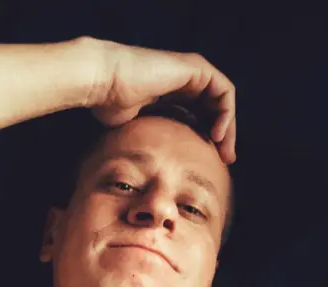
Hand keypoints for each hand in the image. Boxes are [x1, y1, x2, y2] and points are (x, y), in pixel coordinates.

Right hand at [87, 39, 235, 164]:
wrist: (104, 82)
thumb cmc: (109, 106)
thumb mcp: (135, 131)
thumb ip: (149, 142)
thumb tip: (150, 171)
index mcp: (169, 95)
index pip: (199, 116)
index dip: (206, 139)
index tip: (209, 163)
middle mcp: (182, 81)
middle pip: (214, 109)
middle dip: (223, 136)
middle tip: (225, 160)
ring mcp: (190, 72)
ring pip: (223, 102)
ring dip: (228, 128)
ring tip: (224, 152)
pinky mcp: (196, 68)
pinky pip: (224, 92)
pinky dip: (226, 114)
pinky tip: (217, 135)